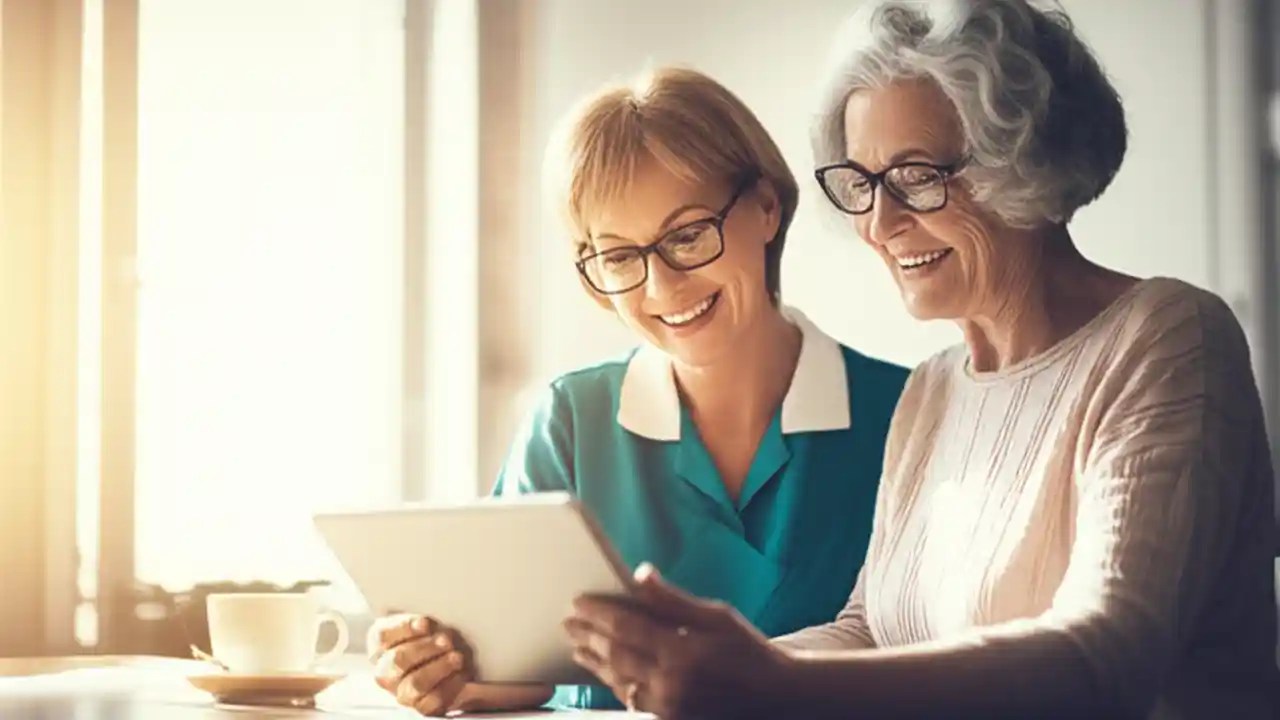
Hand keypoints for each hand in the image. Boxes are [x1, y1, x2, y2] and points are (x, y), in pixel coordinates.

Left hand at [367, 614, 554, 715]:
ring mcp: (387, 664)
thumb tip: (544, 692)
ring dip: (421, 650)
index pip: (431, 704)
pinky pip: (384, 637)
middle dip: (435, 670)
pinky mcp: (380, 639)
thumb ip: (508, 691)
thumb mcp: (486, 678)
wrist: (433, 632)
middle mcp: (403, 687)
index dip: (446, 690)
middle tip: (457, 654)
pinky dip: (403, 629)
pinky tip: (423, 623)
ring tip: (444, 636)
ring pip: (396, 664)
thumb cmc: (464, 661)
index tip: (465, 671)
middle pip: (411, 687)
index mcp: (428, 700)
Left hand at [563, 564, 793, 719]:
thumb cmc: (749, 651)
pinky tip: (607, 673)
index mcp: (683, 651)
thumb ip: (674, 600)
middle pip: (617, 655)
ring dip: (596, 662)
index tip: (579, 601)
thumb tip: (640, 574)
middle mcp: (671, 683)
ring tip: (579, 647)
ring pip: (619, 681)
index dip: (599, 613)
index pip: (627, 627)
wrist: (776, 698)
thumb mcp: (717, 616)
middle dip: (591, 636)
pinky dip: (616, 684)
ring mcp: (669, 706)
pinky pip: (633, 700)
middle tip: (569, 623)